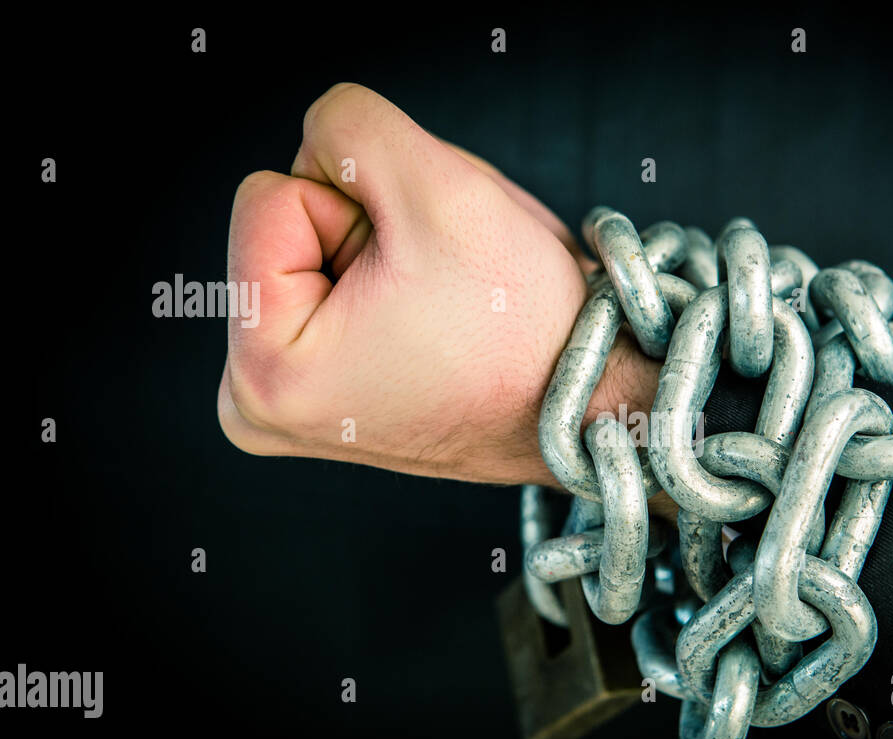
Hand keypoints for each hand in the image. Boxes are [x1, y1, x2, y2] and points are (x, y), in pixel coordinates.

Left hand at [217, 82, 657, 489]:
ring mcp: (285, 411)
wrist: (586, 406)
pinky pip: (332, 293)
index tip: (424, 273)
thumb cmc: (525, 328)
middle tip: (442, 293)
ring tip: (445, 311)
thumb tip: (319, 140)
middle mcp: (256, 408)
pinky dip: (388, 290)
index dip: (363, 207)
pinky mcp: (317, 405)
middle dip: (371, 232)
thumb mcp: (438, 187)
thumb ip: (348, 122)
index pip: (271, 193)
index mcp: (263, 373)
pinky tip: (436, 328)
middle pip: (286, 227)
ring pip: (315, 253)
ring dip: (387, 256)